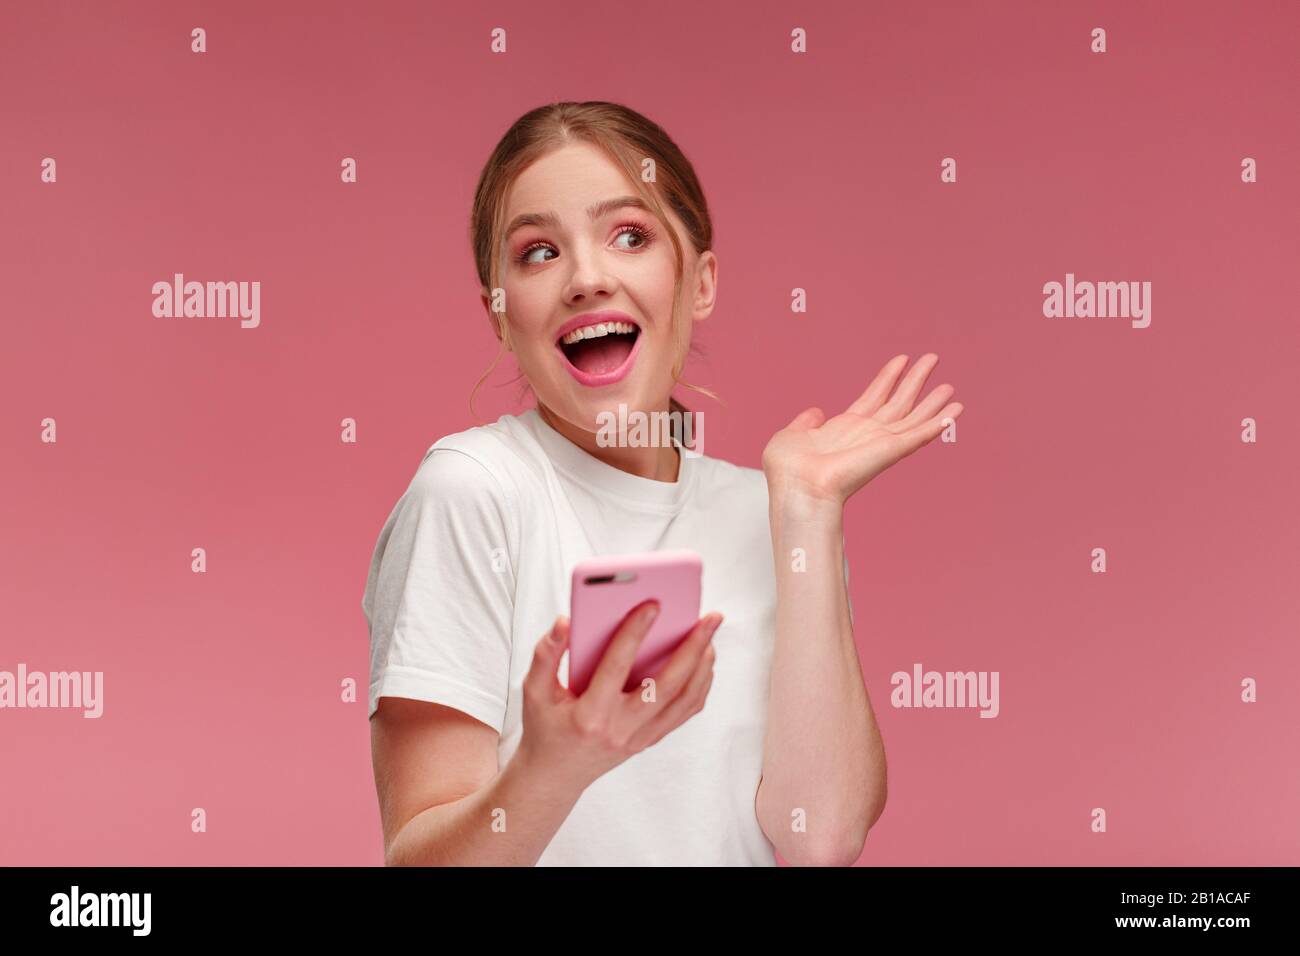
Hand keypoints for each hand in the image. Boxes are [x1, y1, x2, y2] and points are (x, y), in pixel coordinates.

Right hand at [517, 601, 722, 792]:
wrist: (555, 775)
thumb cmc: (545, 727)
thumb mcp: (534, 691)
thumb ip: (546, 654)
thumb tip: (565, 621)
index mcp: (589, 714)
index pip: (615, 668)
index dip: (633, 634)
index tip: (652, 604)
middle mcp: (620, 728)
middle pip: (666, 686)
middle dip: (692, 648)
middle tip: (709, 617)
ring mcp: (639, 737)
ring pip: (683, 700)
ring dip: (702, 665)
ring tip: (709, 634)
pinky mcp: (650, 739)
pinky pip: (684, 712)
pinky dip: (700, 685)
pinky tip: (703, 660)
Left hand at [761, 353, 962, 507]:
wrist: (796, 489)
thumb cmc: (788, 471)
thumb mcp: (792, 435)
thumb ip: (806, 421)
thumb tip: (816, 412)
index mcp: (846, 428)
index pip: (873, 396)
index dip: (888, 377)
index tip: (902, 359)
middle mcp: (867, 435)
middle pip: (899, 402)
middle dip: (916, 380)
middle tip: (933, 358)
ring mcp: (881, 443)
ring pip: (914, 416)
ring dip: (933, 401)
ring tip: (951, 386)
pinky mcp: (891, 451)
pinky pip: (920, 434)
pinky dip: (939, 423)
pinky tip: (955, 410)